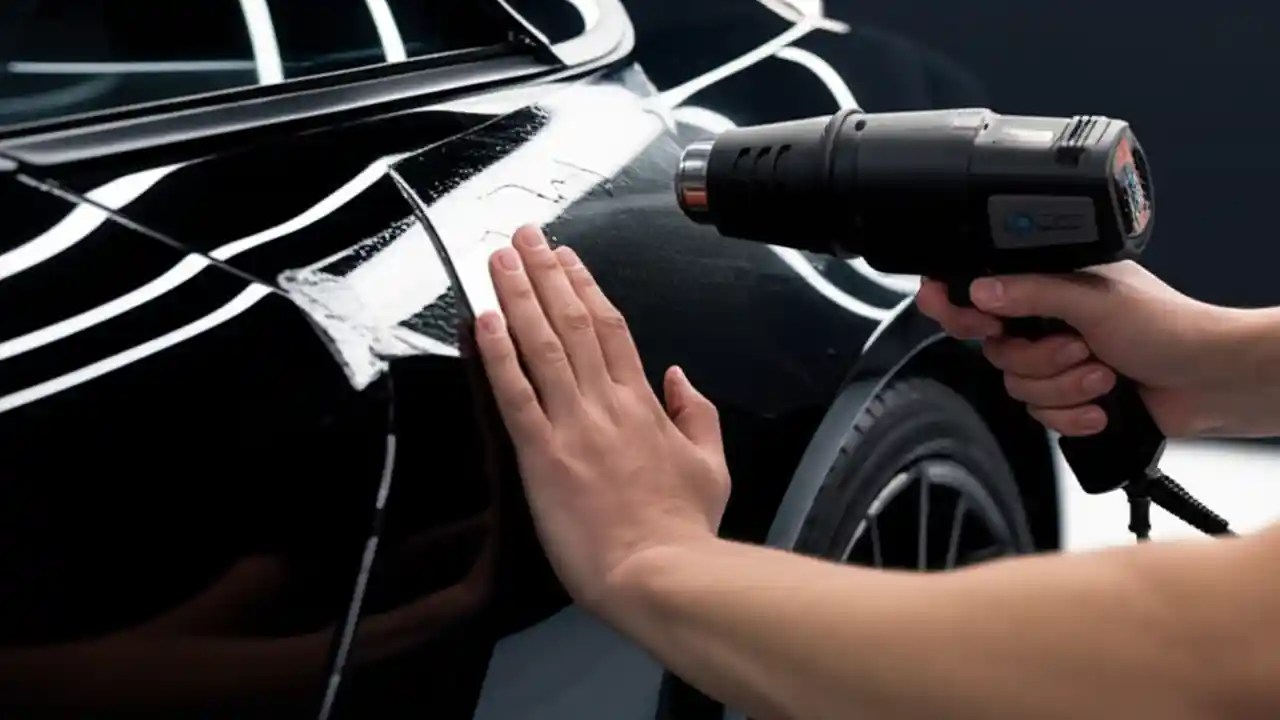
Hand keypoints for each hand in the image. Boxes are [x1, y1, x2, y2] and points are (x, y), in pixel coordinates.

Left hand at [473, 225, 730, 611]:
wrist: (660, 574)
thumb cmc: (683, 529)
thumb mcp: (712, 464)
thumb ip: (696, 414)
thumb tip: (679, 377)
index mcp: (644, 403)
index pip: (610, 329)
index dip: (584, 287)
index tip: (565, 258)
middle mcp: (606, 403)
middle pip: (572, 322)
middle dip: (545, 274)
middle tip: (523, 237)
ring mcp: (573, 426)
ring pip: (542, 345)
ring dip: (518, 296)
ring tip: (499, 259)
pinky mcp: (542, 455)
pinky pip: (516, 393)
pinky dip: (498, 353)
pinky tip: (482, 320)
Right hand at [915, 261, 1242, 437]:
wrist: (1209, 382)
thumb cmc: (1169, 327)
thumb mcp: (1093, 298)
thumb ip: (1031, 292)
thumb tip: (980, 291)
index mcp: (1050, 283)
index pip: (983, 289)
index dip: (960, 305)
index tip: (966, 316)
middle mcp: (1048, 321)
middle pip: (995, 349)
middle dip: (1038, 359)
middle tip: (1076, 348)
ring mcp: (1059, 361)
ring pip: (1017, 386)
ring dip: (1063, 388)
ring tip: (1104, 376)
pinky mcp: (1070, 398)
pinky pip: (1040, 416)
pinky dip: (1073, 415)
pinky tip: (1104, 405)